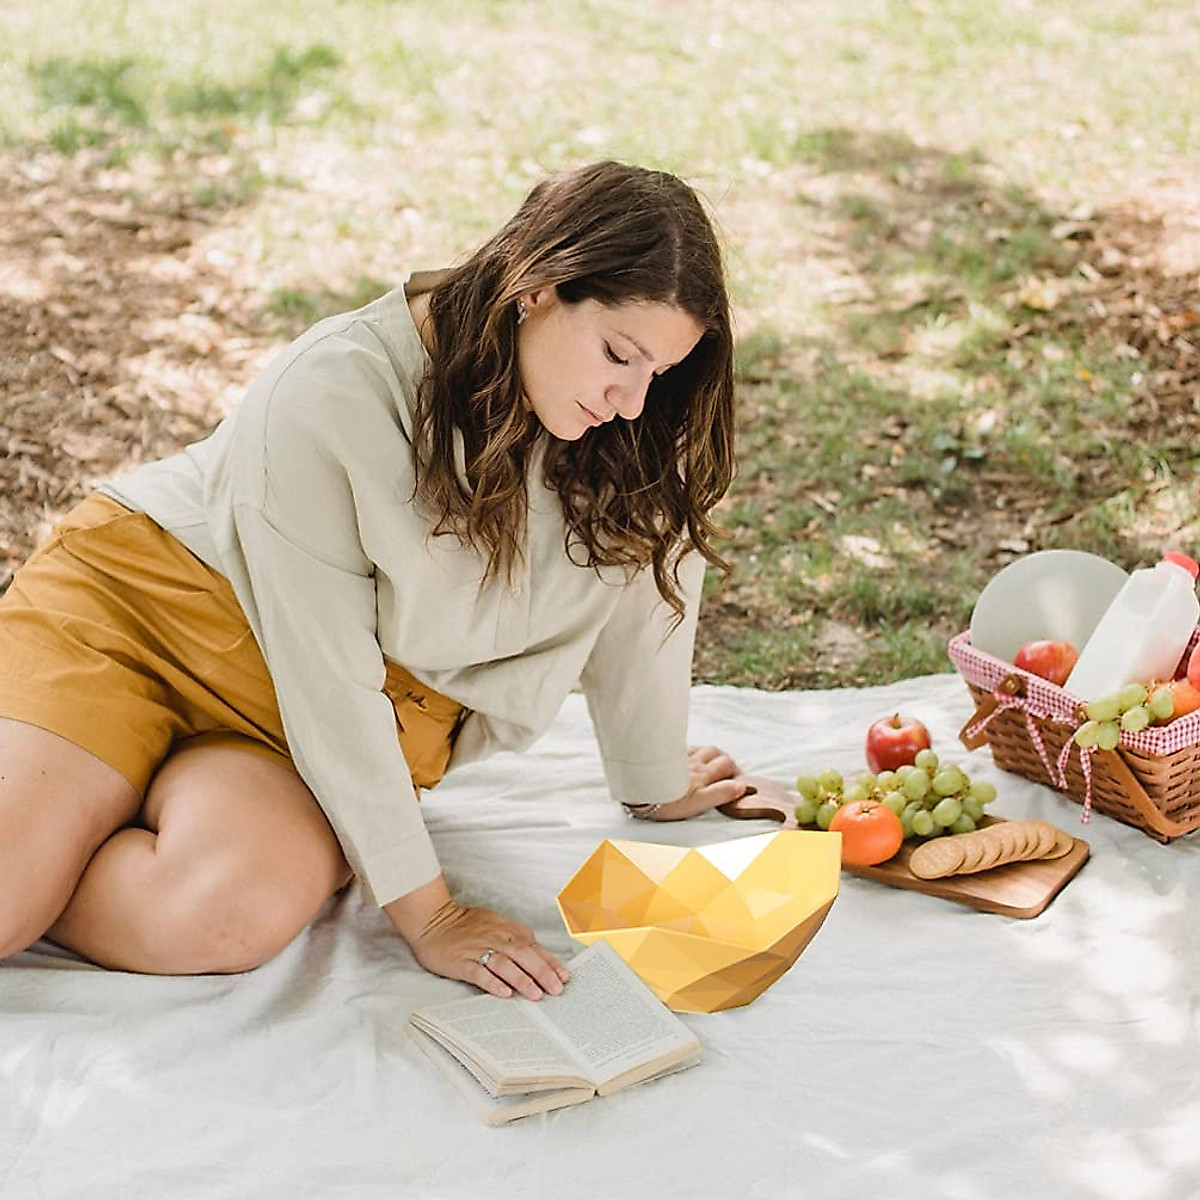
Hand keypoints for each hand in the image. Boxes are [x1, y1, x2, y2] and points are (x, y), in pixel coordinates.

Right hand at [411, 898, 569, 1000]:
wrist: (431, 920)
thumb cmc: (464, 925)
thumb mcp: (494, 922)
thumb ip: (515, 935)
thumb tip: (536, 949)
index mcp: (504, 929)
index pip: (532, 946)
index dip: (549, 961)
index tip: (564, 976)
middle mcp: (494, 937)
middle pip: (523, 954)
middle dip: (542, 972)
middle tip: (556, 989)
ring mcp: (477, 949)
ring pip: (504, 964)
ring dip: (522, 979)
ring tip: (536, 994)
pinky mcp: (461, 961)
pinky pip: (479, 972)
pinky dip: (493, 983)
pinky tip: (504, 993)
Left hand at [635, 745, 760, 820]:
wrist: (640, 790)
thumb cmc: (668, 800)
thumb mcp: (699, 802)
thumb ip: (721, 793)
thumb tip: (741, 786)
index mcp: (703, 773)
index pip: (726, 765)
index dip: (736, 771)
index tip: (740, 780)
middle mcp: (692, 762)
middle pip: (714, 752)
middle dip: (724, 758)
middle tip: (727, 768)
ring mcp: (677, 757)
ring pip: (697, 748)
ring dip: (707, 752)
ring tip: (708, 760)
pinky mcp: (661, 756)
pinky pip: (678, 748)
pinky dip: (685, 750)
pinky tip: (681, 755)